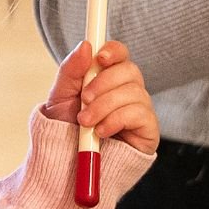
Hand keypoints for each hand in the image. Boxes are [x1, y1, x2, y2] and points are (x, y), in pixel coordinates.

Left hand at [42, 40, 157, 154]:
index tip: (100, 58)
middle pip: (129, 70)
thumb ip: (71, 70)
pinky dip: (116, 120)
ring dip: (105, 106)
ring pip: (133, 92)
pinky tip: (102, 132)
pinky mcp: (148, 130)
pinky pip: (139, 114)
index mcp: (108, 78)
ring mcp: (140, 110)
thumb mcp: (60, 96)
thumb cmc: (66, 128)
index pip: (120, 54)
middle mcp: (127, 90)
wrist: (67, 162)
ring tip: (86, 123)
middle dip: (104, 83)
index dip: (113, 51)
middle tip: (84, 99)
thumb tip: (85, 46)